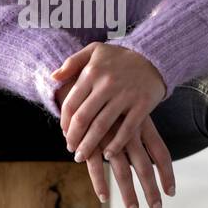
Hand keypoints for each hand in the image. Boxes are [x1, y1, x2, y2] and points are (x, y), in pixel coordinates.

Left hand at [50, 42, 167, 162]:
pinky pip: (126, 129)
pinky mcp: (142, 105)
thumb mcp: (94, 51)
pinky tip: (107, 154)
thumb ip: (72, 62)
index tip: (65, 134)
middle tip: (71, 150)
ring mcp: (125, 95)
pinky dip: (116, 144)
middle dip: (74, 138)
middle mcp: (107, 84)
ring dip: (89, 145)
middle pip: (83, 118)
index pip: (71, 104)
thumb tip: (53, 77)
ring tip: (82, 156)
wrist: (154, 56)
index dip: (65, 123)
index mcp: (92, 73)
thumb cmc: (120, 56)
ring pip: (101, 126)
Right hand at [52, 77, 174, 207]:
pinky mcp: (89, 140)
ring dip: (128, 192)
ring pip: (122, 170)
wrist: (79, 79)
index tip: (171, 191)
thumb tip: (150, 149)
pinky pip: (96, 166)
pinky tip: (105, 197)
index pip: (160, 152)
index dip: (167, 173)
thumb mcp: (128, 104)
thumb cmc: (107, 93)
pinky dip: (100, 182)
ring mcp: (108, 137)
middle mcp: (127, 132)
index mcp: (141, 122)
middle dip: (151, 190)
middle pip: (145, 167)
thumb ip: (138, 124)